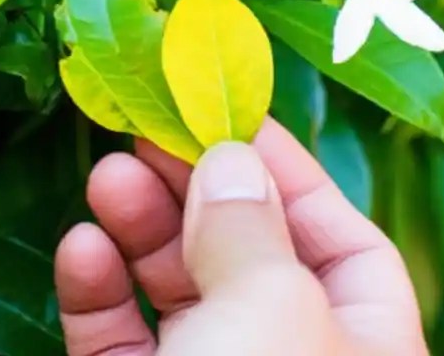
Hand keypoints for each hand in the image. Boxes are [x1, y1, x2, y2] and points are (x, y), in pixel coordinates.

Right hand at [54, 119, 428, 355]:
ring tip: (105, 176)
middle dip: (198, 190)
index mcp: (363, 348)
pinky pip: (122, 344)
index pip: (344, 243)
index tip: (227, 111)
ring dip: (141, 230)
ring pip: (179, 296)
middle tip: (145, 128)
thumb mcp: (270, 317)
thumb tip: (232, 159)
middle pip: (251, 258)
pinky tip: (80, 250)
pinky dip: (98, 294)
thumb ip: (251, 231)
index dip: (290, 173)